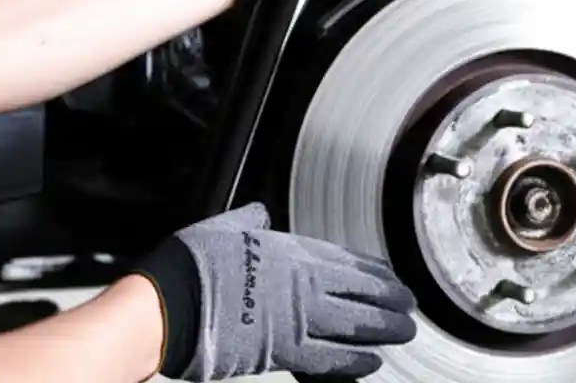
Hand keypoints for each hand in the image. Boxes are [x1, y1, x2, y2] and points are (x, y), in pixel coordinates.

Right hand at [133, 203, 415, 380]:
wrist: (165, 306)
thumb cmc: (189, 266)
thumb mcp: (223, 227)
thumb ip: (248, 220)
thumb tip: (259, 212)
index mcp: (289, 251)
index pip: (345, 261)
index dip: (373, 272)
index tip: (390, 278)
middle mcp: (300, 282)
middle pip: (359, 292)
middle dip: (389, 301)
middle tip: (410, 308)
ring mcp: (294, 317)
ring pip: (354, 325)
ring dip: (383, 330)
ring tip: (404, 333)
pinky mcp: (282, 350)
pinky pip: (329, 358)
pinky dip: (354, 361)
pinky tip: (371, 363)